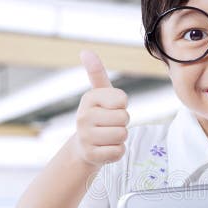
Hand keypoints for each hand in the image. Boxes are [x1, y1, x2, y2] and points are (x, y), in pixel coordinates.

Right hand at [73, 50, 128, 167]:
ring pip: (122, 136)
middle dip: (122, 123)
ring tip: (108, 136)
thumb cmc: (98, 116)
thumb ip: (96, 73)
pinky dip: (117, 151)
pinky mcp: (91, 155)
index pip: (122, 100)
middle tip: (110, 125)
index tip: (110, 109)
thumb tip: (85, 51)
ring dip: (120, 138)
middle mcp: (83, 117)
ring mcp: (86, 137)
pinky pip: (119, 152)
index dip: (121, 106)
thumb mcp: (99, 94)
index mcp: (88, 99)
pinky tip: (106, 148)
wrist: (83, 146)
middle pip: (124, 119)